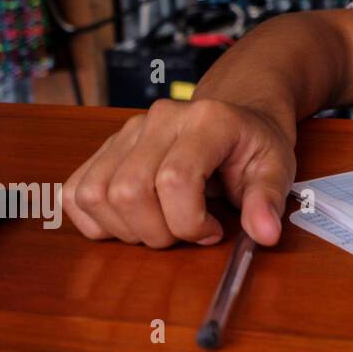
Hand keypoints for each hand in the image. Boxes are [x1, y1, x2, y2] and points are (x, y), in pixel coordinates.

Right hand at [63, 98, 297, 247]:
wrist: (236, 116)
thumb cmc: (254, 145)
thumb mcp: (277, 168)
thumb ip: (268, 200)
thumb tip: (264, 235)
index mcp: (207, 120)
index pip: (175, 179)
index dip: (189, 221)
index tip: (212, 231)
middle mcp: (161, 118)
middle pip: (129, 191)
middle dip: (157, 232)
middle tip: (187, 233)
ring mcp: (128, 131)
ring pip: (96, 194)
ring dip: (126, 229)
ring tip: (162, 226)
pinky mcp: (107, 147)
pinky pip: (75, 191)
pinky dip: (95, 220)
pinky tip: (132, 222)